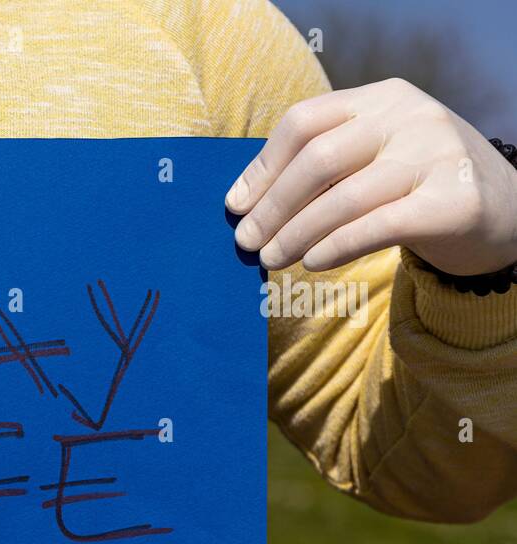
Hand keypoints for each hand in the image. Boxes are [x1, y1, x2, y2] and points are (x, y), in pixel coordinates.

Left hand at [227, 78, 516, 276]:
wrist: (505, 212)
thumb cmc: (417, 188)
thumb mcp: (374, 158)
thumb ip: (321, 168)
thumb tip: (244, 202)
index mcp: (383, 98)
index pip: (305, 122)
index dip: (263, 167)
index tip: (236, 206)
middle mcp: (411, 118)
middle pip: (317, 159)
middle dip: (273, 206)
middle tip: (247, 241)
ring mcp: (437, 156)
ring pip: (343, 197)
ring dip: (296, 233)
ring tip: (271, 259)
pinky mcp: (454, 202)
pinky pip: (377, 226)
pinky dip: (336, 246)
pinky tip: (313, 262)